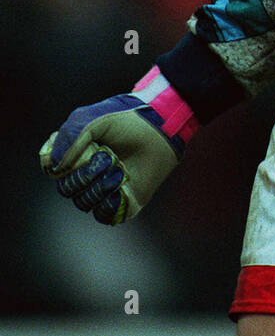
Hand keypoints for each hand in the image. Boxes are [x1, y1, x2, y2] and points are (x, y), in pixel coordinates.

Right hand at [39, 68, 197, 224]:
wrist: (160, 130)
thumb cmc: (127, 121)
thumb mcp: (92, 120)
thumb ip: (69, 137)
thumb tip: (55, 166)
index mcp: (75, 152)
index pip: (54, 170)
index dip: (60, 168)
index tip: (76, 157)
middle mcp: (86, 172)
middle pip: (66, 188)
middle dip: (83, 175)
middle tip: (107, 158)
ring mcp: (102, 188)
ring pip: (83, 202)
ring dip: (99, 187)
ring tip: (120, 170)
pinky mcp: (120, 202)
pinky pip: (102, 215)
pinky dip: (107, 205)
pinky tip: (119, 191)